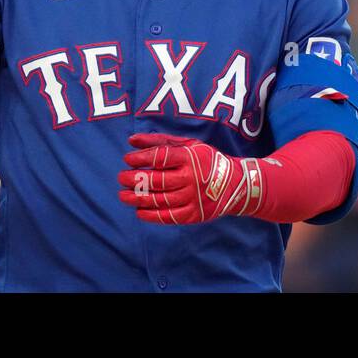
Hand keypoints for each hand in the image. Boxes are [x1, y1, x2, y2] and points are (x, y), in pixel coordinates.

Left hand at [117, 133, 264, 223]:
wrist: (235, 184)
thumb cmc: (206, 160)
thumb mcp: (188, 145)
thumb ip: (159, 141)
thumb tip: (131, 140)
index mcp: (190, 157)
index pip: (160, 157)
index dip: (141, 158)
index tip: (127, 159)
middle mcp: (191, 178)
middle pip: (157, 180)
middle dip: (135, 179)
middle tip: (121, 178)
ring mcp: (193, 198)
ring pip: (160, 199)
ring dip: (138, 198)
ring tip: (123, 195)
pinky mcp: (195, 214)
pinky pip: (169, 217)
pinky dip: (151, 215)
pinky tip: (139, 211)